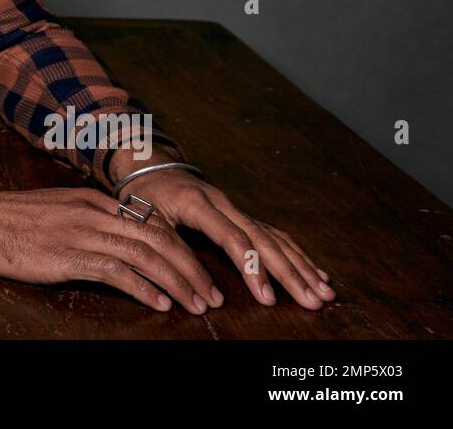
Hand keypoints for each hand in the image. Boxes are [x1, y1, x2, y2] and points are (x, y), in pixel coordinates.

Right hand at [0, 183, 224, 313]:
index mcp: (92, 200)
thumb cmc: (9, 218)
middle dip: (191, 268)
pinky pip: (117, 271)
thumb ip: (86, 219)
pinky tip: (160, 303)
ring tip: (197, 304)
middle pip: (158, 238)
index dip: (181, 247)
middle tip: (212, 293)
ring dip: (178, 282)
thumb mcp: (55, 208)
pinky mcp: (68, 255)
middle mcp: (93, 212)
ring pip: (145, 255)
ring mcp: (82, 232)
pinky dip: (145, 288)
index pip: (150, 222)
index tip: (199, 269)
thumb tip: (114, 239)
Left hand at [113, 165, 334, 309]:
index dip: (252, 268)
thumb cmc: (143, 194)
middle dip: (290, 273)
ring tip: (324, 292)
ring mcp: (234, 207)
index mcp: (199, 204)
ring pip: (274, 237)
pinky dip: (294, 254)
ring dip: (301, 266)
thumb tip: (195, 288)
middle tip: (313, 301)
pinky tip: (314, 271)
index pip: (233, 238)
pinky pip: (272, 233)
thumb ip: (168, 248)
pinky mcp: (239, 214)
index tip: (267, 297)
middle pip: (263, 239)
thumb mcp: (145, 219)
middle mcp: (223, 204)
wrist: (148, 165)